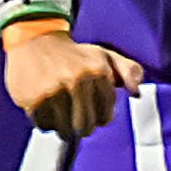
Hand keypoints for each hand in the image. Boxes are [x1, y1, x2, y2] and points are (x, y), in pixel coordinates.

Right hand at [3, 32, 141, 140]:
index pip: (105, 115)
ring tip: (61, 113)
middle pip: (87, 126)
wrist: (35, 40)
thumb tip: (136, 92)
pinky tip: (46, 106)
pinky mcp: (34, 100)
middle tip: (75, 115)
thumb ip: (129, 71)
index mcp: (99, 71)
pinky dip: (46, 122)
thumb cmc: (74, 54)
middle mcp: (78, 81)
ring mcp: (55, 91)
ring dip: (64, 127)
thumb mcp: (104, 56)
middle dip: (83, 126)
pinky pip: (45, 126)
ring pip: (67, 130)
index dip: (99, 117)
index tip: (92, 111)